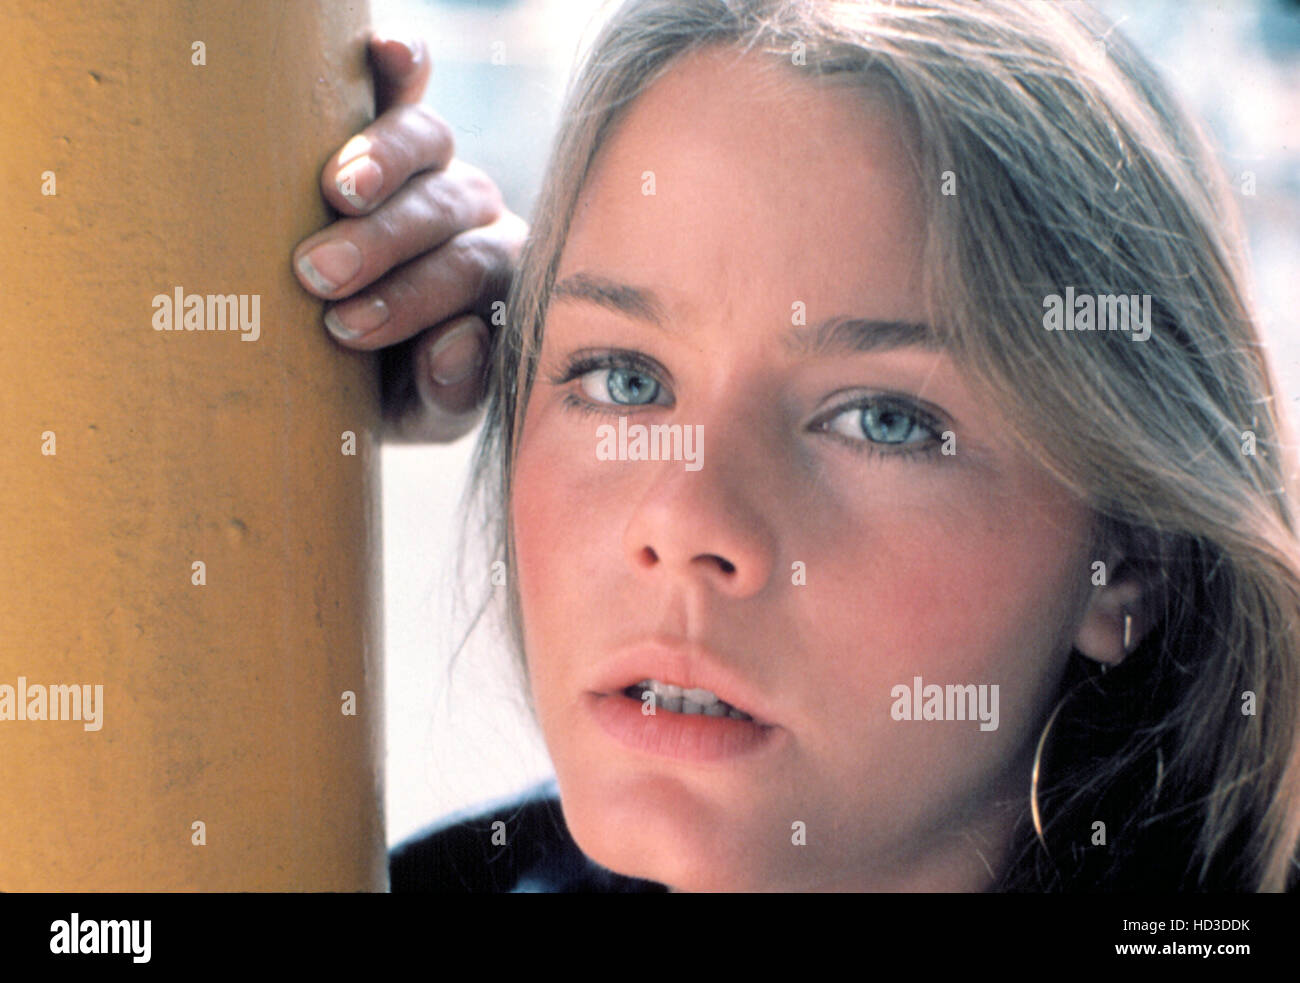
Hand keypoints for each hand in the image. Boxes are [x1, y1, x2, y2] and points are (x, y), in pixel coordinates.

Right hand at [292, 35, 525, 441]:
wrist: (344, 370)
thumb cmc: (390, 390)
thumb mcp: (421, 412)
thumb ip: (449, 394)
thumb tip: (457, 343)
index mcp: (496, 284)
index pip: (473, 277)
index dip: (415, 300)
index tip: (347, 329)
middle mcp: (478, 218)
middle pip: (449, 211)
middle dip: (386, 245)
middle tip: (319, 274)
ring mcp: (440, 165)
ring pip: (429, 143)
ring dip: (382, 161)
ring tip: (335, 190)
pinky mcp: (394, 124)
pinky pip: (408, 86)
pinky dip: (399, 65)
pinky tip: (383, 48)